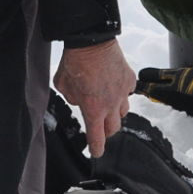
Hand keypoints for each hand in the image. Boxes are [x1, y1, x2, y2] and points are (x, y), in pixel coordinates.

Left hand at [54, 39, 135, 157]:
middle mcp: (111, 105)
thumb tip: (79, 99)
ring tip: (106, 106)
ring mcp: (123, 93)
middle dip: (106, 132)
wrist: (92, 41)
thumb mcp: (63, 85)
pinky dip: (120, 93)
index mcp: (93, 109)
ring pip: (123, 112)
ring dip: (114, 113)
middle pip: (113, 129)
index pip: (97, 137)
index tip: (96, 152)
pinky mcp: (130, 80)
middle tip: (100, 128)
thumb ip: (72, 97)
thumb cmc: (75, 62)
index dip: (97, 147)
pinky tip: (112, 86)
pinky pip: (127, 93)